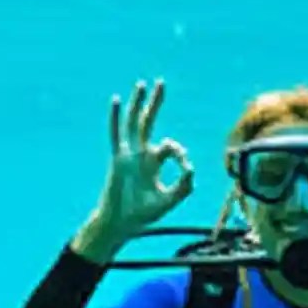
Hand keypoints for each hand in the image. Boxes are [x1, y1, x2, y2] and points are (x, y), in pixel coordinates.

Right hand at [74, 77, 194, 260]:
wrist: (121, 224)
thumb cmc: (144, 214)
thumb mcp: (170, 200)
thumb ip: (184, 187)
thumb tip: (191, 168)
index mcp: (153, 163)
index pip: (171, 148)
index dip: (182, 154)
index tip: (186, 169)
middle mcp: (140, 154)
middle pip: (148, 122)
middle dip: (155, 103)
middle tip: (161, 83)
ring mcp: (128, 155)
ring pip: (134, 123)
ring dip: (139, 104)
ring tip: (142, 84)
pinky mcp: (118, 159)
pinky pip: (116, 134)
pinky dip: (117, 118)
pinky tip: (117, 101)